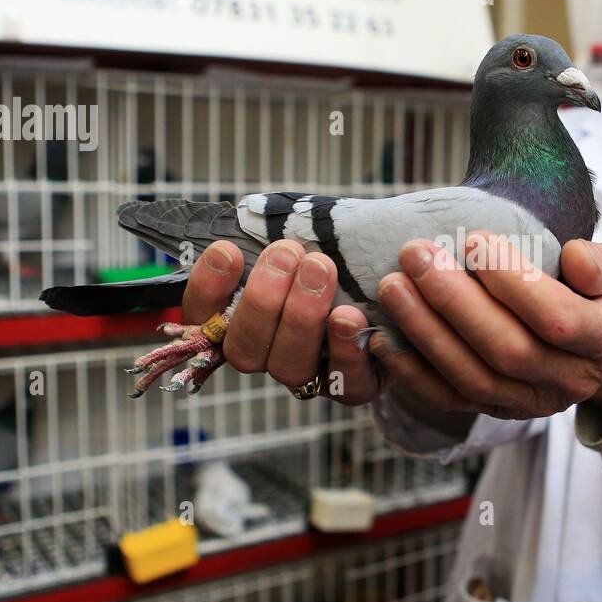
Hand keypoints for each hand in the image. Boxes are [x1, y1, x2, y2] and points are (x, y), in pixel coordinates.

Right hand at [181, 239, 383, 404]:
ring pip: (288, 367)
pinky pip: (342, 385)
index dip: (207, 290)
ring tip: (321, 268)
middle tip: (287, 252)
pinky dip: (345, 351)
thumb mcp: (307, 231)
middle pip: (243, 349)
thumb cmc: (339, 251)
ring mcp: (308, 373)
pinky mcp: (351, 387)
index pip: (202, 318)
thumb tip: (257, 214)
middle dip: (262, 299)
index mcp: (241, 319)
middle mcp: (268, 353)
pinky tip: (351, 316)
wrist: (399, 285)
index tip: (227, 250)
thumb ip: (279, 229)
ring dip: (301, 317)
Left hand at [370, 231, 601, 420]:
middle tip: (416, 254)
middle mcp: (569, 381)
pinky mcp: (498, 411)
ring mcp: (531, 403)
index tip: (473, 240)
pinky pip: (450, 399)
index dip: (513, 283)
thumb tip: (574, 258)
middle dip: (454, 301)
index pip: (558, 320)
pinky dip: (413, 372)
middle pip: (507, 350)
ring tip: (392, 286)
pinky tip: (383, 339)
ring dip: (426, 331)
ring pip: (473, 376)